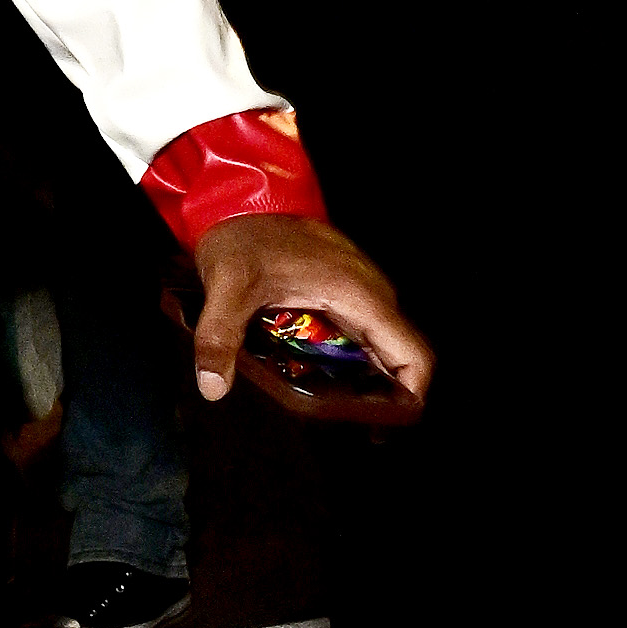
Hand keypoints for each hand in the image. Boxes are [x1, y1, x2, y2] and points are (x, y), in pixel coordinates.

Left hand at [170, 209, 431, 418]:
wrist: (242, 196)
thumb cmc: (244, 236)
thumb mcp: (226, 286)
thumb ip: (219, 337)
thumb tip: (212, 386)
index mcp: (359, 295)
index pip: (414, 356)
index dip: (409, 398)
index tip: (383, 427)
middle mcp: (371, 294)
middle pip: (401, 360)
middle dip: (384, 401)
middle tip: (350, 431)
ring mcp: (362, 291)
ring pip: (383, 348)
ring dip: (369, 383)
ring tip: (334, 414)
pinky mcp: (347, 291)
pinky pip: (365, 334)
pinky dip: (354, 363)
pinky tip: (323, 383)